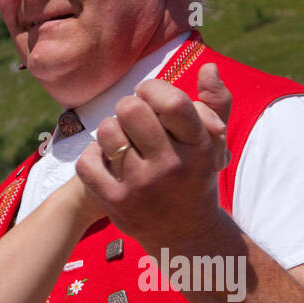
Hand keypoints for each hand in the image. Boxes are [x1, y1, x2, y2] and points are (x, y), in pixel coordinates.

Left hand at [74, 63, 231, 248]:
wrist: (187, 235)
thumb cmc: (195, 176)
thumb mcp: (214, 142)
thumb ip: (215, 102)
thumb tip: (208, 66)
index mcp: (198, 146)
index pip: (172, 101)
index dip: (153, 89)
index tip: (150, 97)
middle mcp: (171, 166)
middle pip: (130, 108)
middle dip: (129, 107)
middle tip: (135, 120)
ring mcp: (141, 186)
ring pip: (106, 131)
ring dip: (111, 131)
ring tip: (123, 142)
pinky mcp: (116, 203)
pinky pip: (87, 161)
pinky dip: (94, 157)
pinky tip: (109, 162)